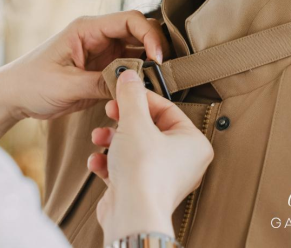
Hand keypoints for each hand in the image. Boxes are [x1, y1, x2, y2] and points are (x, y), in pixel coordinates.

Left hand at [0, 10, 169, 141]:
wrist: (13, 96)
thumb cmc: (32, 84)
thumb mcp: (67, 86)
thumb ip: (101, 83)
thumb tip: (134, 85)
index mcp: (87, 29)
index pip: (130, 19)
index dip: (150, 36)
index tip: (158, 59)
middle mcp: (98, 36)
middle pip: (139, 32)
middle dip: (155, 49)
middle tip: (164, 73)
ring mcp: (102, 53)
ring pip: (137, 52)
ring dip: (149, 65)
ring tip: (158, 85)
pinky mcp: (102, 69)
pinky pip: (128, 69)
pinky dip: (139, 78)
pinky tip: (145, 91)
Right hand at [88, 70, 213, 244]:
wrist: (131, 215)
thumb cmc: (144, 172)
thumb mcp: (134, 122)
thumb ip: (131, 96)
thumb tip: (130, 75)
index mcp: (193, 143)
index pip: (167, 109)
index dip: (141, 98)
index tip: (124, 91)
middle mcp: (182, 162)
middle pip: (148, 128)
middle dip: (122, 121)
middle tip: (110, 112)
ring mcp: (162, 178)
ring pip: (134, 148)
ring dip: (112, 141)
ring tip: (99, 138)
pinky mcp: (142, 190)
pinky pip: (125, 168)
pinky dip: (109, 163)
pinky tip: (98, 161)